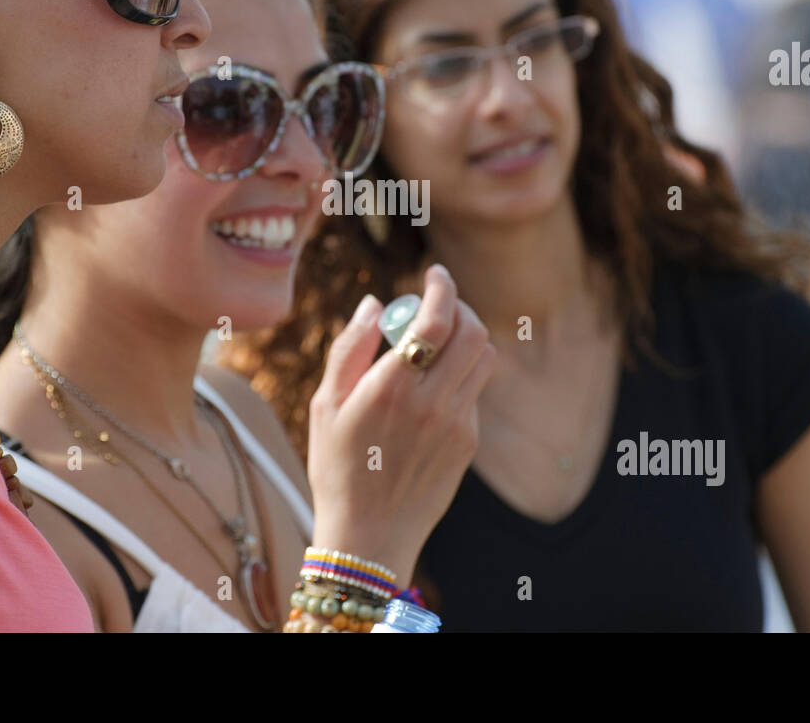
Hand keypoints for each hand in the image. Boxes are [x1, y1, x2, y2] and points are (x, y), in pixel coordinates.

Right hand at [307, 263, 494, 584]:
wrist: (369, 536)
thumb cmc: (337, 467)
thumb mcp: (326, 405)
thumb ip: (350, 347)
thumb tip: (376, 303)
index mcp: (390, 388)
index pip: (436, 319)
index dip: (441, 286)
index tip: (433, 273)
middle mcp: (431, 402)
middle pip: (472, 332)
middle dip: (458, 306)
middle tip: (437, 304)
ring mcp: (456, 423)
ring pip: (483, 358)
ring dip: (465, 337)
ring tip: (437, 340)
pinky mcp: (468, 441)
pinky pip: (475, 390)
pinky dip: (460, 373)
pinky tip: (432, 386)